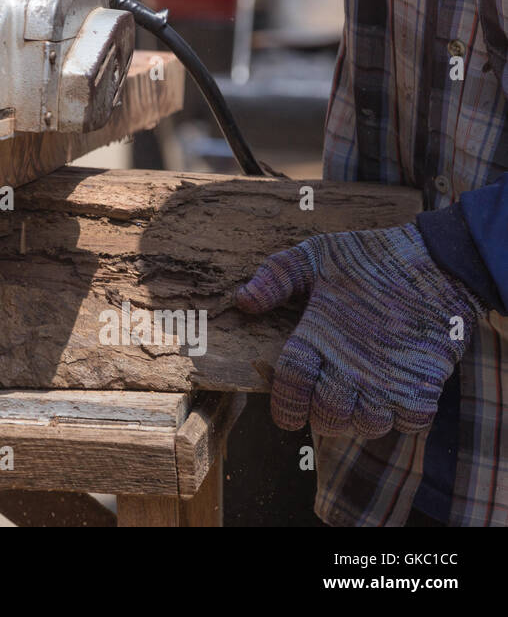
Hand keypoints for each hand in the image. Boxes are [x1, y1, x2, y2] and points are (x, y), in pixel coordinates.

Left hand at [234, 224, 484, 438]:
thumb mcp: (314, 255)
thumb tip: (242, 302)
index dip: (284, 407)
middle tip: (326, 400)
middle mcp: (351, 365)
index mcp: (318, 337)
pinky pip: (409, 423)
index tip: (286, 413)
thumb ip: (275, 278)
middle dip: (321, 414)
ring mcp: (389, 379)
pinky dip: (401, 416)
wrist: (439, 261)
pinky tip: (393, 394)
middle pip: (327, 416)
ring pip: (366, 425)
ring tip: (358, 397)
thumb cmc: (371, 258)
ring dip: (360, 418)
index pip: (290, 388)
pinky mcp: (424, 384)